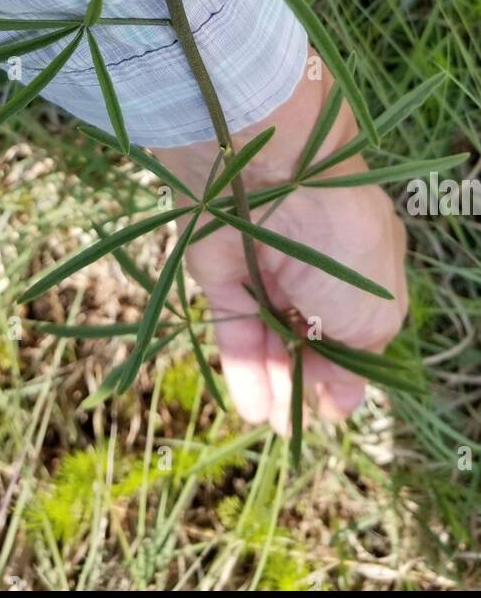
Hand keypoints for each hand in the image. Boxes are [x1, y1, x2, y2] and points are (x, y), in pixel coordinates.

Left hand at [155, 58, 407, 430]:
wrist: (273, 173)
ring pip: (268, 334)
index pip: (355, 326)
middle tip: (297, 425)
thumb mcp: (375, 313)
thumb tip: (342, 399)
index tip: (336, 405)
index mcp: (365, 264)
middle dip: (305, 381)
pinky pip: (232, 322)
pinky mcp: (222, 267)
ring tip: (275, 425)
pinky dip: (241, 363)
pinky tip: (252, 404)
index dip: (345, 370)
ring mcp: (266, 265)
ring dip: (273, 381)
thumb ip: (357, 357)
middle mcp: (315, 266)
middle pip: (308, 334)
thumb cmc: (341, 241)